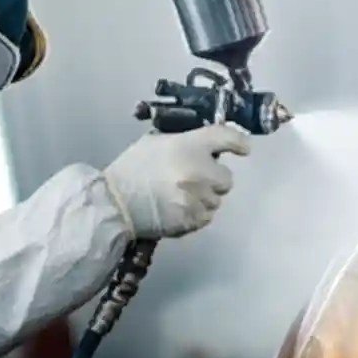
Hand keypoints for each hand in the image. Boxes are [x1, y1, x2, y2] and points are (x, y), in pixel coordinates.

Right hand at [103, 124, 250, 239]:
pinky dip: (196, 214)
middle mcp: (200, 171)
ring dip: (204, 198)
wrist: (114, 203)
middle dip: (213, 179)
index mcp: (190, 146)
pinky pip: (205, 217)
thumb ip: (182, 143)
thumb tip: (200, 147)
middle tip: (192, 180)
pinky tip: (176, 210)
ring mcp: (198, 197)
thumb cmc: (132, 169)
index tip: (244, 149)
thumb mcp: (155, 142)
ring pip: (216, 201)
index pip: (226, 137)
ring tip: (179, 197)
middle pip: (226, 179)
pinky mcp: (193, 219)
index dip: (238, 142)